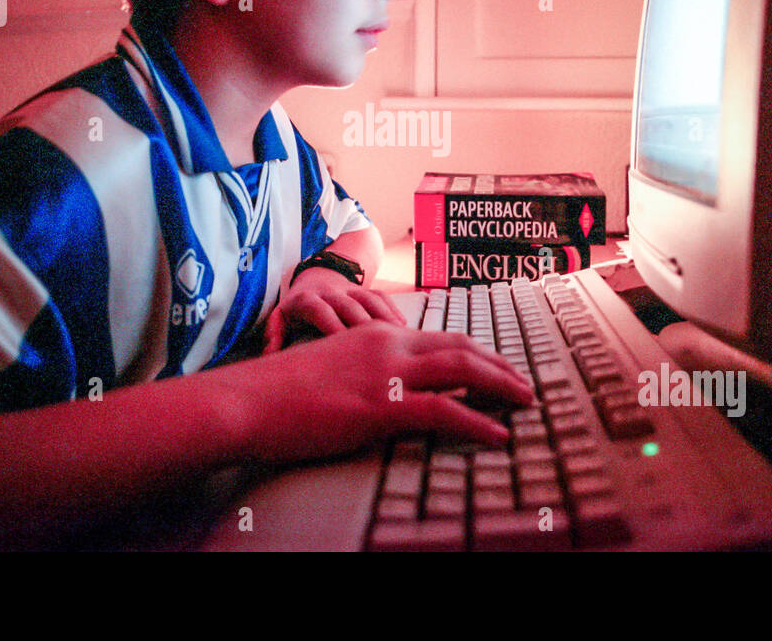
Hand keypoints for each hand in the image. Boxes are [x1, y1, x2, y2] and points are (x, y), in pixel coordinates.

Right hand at [212, 319, 535, 464]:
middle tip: (526, 384)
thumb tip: (386, 393)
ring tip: (526, 403)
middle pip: (462, 347)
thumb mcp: (330, 370)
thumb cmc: (279, 393)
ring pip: (463, 370)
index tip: (501, 367)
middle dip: (500, 365)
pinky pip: (443, 411)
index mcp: (376, 335)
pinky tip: (498, 435)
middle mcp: (387, 345)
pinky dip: (478, 423)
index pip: (442, 336)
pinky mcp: (379, 406)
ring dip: (502, 386)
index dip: (479, 352)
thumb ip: (363, 373)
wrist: (245, 401)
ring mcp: (385, 373)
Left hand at [262, 268, 405, 352]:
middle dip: (362, 325)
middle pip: (350, 305)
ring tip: (397, 340)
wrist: (317, 275)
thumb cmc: (298, 305)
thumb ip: (274, 334)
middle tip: (376, 350)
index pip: (320, 310)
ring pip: (370, 299)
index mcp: (308, 299)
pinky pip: (382, 296)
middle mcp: (331, 292)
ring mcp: (351, 289)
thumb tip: (269, 356)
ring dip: (383, 319)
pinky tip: (403, 329)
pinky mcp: (367, 289)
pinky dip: (393, 311)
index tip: (342, 347)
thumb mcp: (281, 316)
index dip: (331, 325)